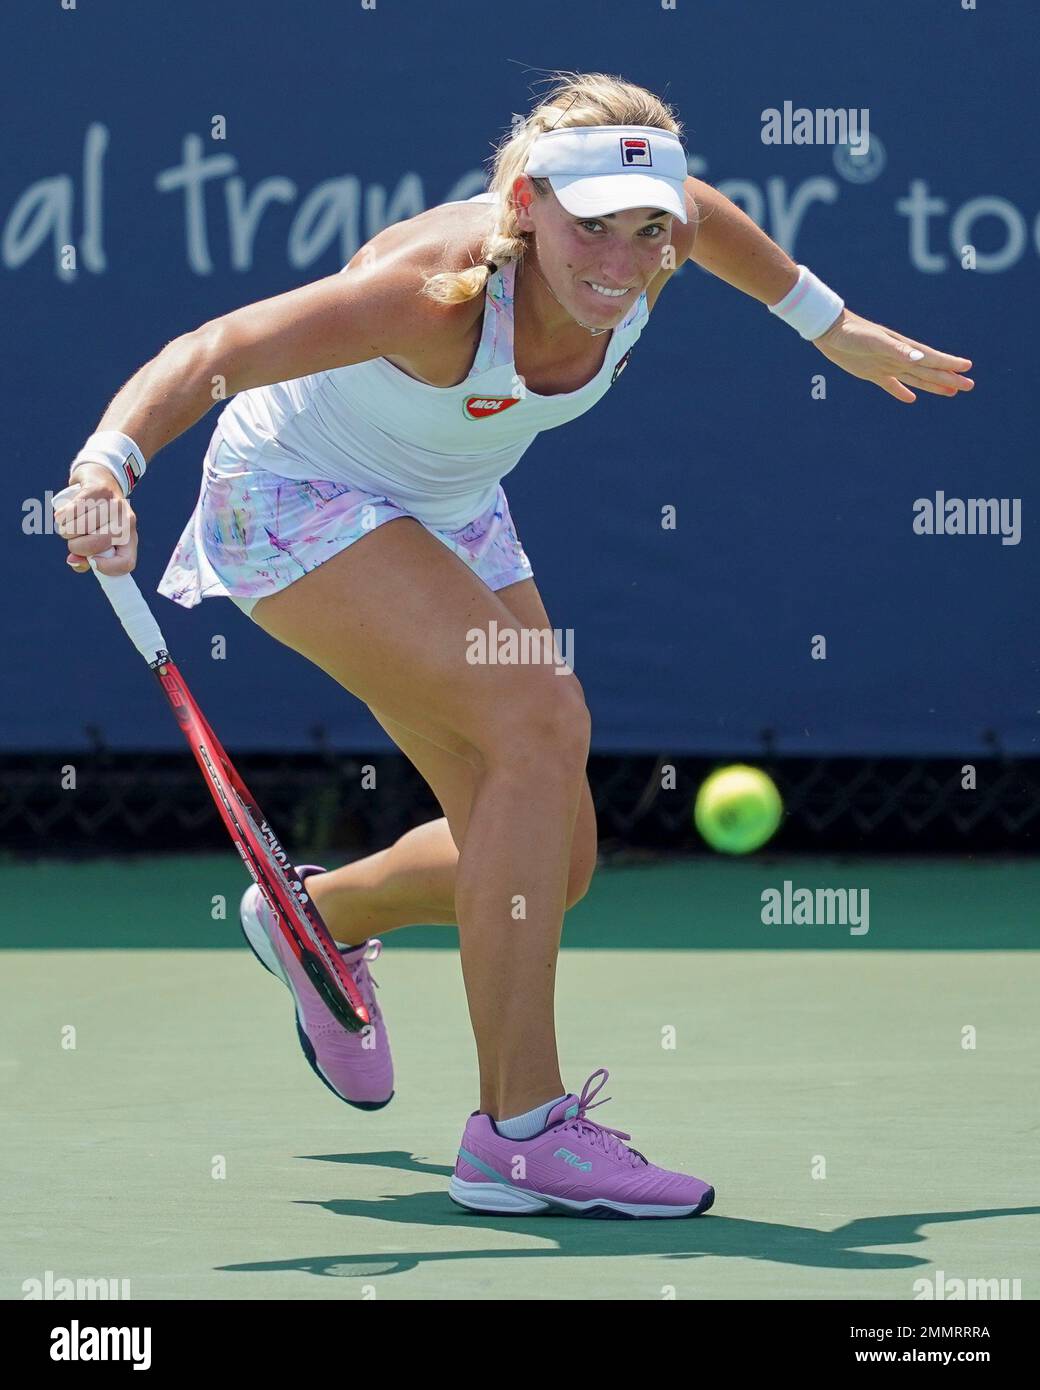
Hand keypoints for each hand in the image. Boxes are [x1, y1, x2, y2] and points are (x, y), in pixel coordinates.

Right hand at [55, 465, 137, 575]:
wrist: (100, 479)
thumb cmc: (96, 518)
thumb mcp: (96, 538)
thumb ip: (84, 557)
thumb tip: (72, 561)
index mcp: (130, 538)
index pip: (126, 562)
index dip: (107, 568)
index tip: (92, 561)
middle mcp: (127, 521)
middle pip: (97, 545)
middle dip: (76, 545)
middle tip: (72, 537)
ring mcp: (114, 504)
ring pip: (81, 528)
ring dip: (66, 530)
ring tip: (68, 524)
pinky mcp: (99, 490)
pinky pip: (74, 510)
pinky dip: (63, 516)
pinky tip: (61, 516)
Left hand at [811, 309, 973, 402]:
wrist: (830, 332)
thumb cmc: (853, 332)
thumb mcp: (875, 341)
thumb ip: (898, 350)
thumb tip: (921, 358)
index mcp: (903, 348)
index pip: (931, 358)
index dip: (949, 364)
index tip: (968, 368)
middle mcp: (899, 357)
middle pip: (929, 371)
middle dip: (949, 378)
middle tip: (969, 385)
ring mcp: (887, 365)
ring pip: (916, 378)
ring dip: (933, 385)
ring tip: (951, 392)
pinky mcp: (872, 373)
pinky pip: (892, 385)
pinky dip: (902, 392)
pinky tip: (911, 399)